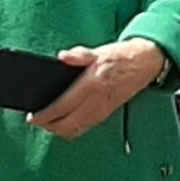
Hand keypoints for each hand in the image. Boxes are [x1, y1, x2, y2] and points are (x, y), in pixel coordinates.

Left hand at [32, 38, 169, 139]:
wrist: (147, 62)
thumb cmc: (122, 56)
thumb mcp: (100, 50)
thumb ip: (80, 55)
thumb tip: (63, 57)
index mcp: (93, 83)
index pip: (63, 106)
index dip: (45, 115)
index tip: (33, 116)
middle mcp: (98, 100)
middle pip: (67, 124)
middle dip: (49, 126)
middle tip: (38, 120)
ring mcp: (103, 109)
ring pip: (76, 130)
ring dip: (59, 130)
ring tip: (48, 122)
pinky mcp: (107, 113)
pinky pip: (85, 128)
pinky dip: (71, 129)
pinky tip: (64, 122)